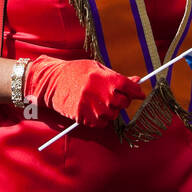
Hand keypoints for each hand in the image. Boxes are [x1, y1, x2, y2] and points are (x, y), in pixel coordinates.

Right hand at [23, 55, 146, 130]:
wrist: (52, 82)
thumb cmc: (75, 72)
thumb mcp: (96, 68)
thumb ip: (116, 76)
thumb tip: (136, 80)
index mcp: (106, 79)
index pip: (130, 88)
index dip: (137, 91)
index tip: (139, 94)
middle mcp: (102, 94)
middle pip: (124, 103)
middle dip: (122, 100)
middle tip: (113, 95)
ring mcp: (94, 108)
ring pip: (114, 115)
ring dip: (111, 110)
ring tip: (99, 101)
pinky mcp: (85, 118)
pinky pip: (102, 124)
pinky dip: (101, 118)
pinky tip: (93, 108)